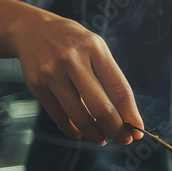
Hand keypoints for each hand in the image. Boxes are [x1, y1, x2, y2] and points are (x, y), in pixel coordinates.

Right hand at [8, 13, 143, 144]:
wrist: (33, 30)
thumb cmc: (75, 45)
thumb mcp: (96, 49)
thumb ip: (110, 78)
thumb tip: (127, 117)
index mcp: (95, 49)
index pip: (119, 88)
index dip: (131, 114)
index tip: (138, 131)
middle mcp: (73, 60)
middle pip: (101, 106)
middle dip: (116, 129)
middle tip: (124, 140)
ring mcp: (52, 73)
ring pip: (79, 116)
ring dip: (95, 134)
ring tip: (102, 139)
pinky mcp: (36, 86)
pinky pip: (59, 117)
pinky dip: (73, 130)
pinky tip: (81, 132)